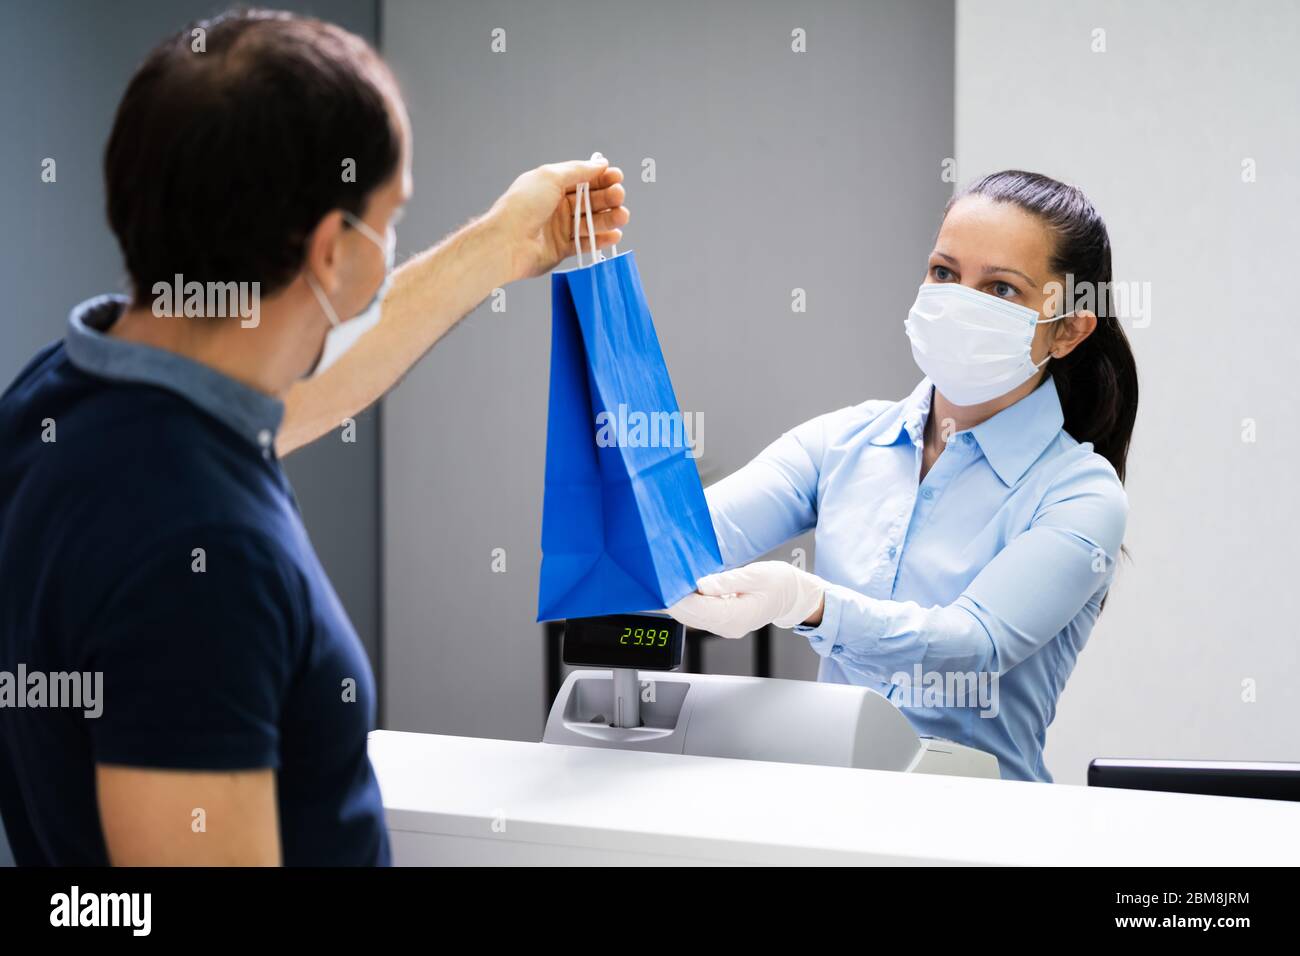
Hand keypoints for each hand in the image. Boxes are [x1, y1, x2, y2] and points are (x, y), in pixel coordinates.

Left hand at [487, 153, 628, 282]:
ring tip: (622, 216)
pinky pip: (585, 243)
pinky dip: (601, 240)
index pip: (583, 180)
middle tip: (619, 196)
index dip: (601, 178)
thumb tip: (599, 163)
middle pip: (590, 201)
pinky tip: (614, 235)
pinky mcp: (561, 249)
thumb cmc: (523, 206)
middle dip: (607, 198)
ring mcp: (559, 228)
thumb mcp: (550, 177)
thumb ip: (578, 170)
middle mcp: (556, 206)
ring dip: (609, 219)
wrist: (506, 243)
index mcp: (551, 186)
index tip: (617, 177)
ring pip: (590, 222)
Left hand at [667, 561, 827, 639]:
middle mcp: (728, 626)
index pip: (698, 609)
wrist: (793, 596)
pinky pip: (700, 615)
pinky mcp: (723, 621)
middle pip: (691, 616)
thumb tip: (701, 585)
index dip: (678, 598)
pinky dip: (688, 604)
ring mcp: (725, 626)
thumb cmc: (780, 583)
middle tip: (656, 581)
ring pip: (693, 617)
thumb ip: (727, 581)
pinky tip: (679, 591)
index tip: (662, 585)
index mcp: (737, 616)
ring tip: (664, 583)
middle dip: (672, 600)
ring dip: (678, 602)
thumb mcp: (756, 575)